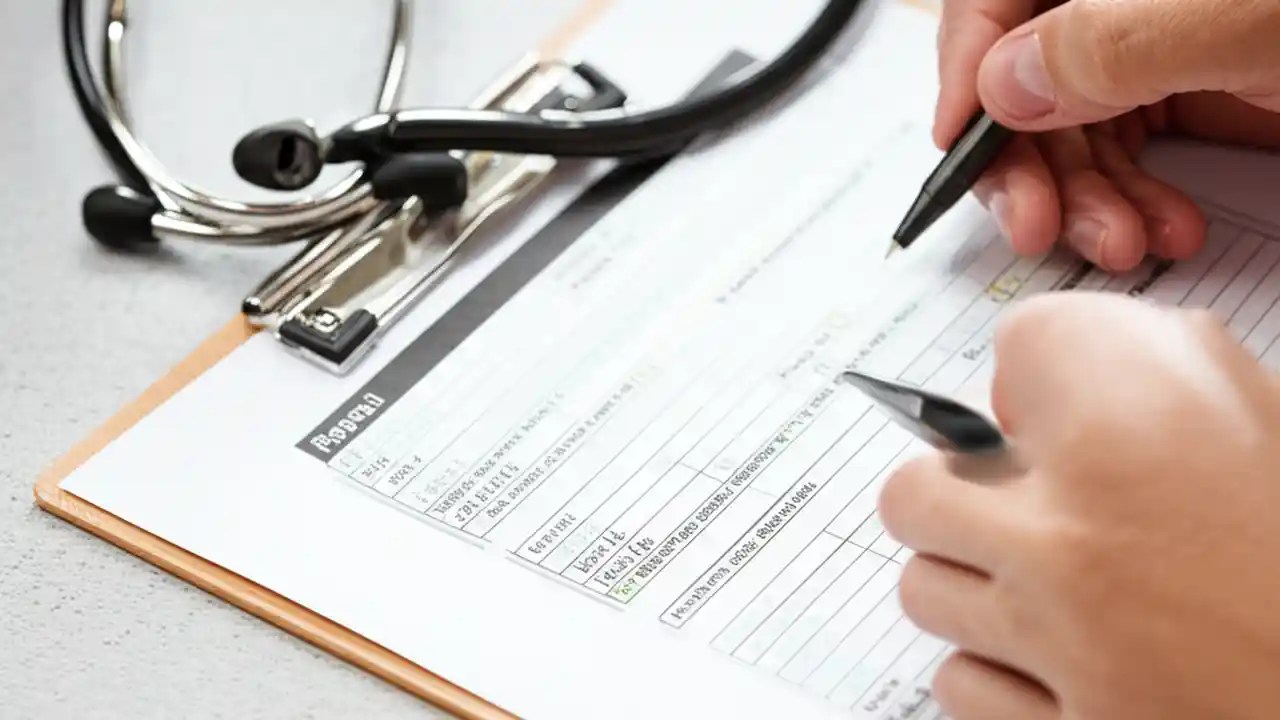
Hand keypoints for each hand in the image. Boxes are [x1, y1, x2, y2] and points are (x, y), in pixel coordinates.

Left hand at [878, 292, 1279, 718]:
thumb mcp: (1267, 420)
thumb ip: (1152, 373)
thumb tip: (1030, 396)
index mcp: (1145, 429)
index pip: (1021, 343)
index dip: (1043, 371)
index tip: (1053, 404)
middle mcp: (1079, 534)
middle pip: (916, 485)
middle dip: (961, 491)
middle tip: (1013, 507)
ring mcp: (1061, 646)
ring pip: (926, 588)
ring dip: (974, 582)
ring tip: (1045, 589)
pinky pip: (960, 683)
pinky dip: (996, 671)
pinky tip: (1056, 661)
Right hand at [936, 0, 1279, 271]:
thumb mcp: (1231, 19)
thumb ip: (1109, 44)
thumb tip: (1001, 86)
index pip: (991, 1)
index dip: (965, 72)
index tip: (956, 150)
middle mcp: (1112, 0)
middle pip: (1020, 80)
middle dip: (1028, 165)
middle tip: (1034, 225)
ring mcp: (1147, 43)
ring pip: (1069, 129)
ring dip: (1085, 200)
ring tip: (1118, 244)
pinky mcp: (1184, 87)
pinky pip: (1125, 151)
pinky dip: (1133, 200)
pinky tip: (1161, 230)